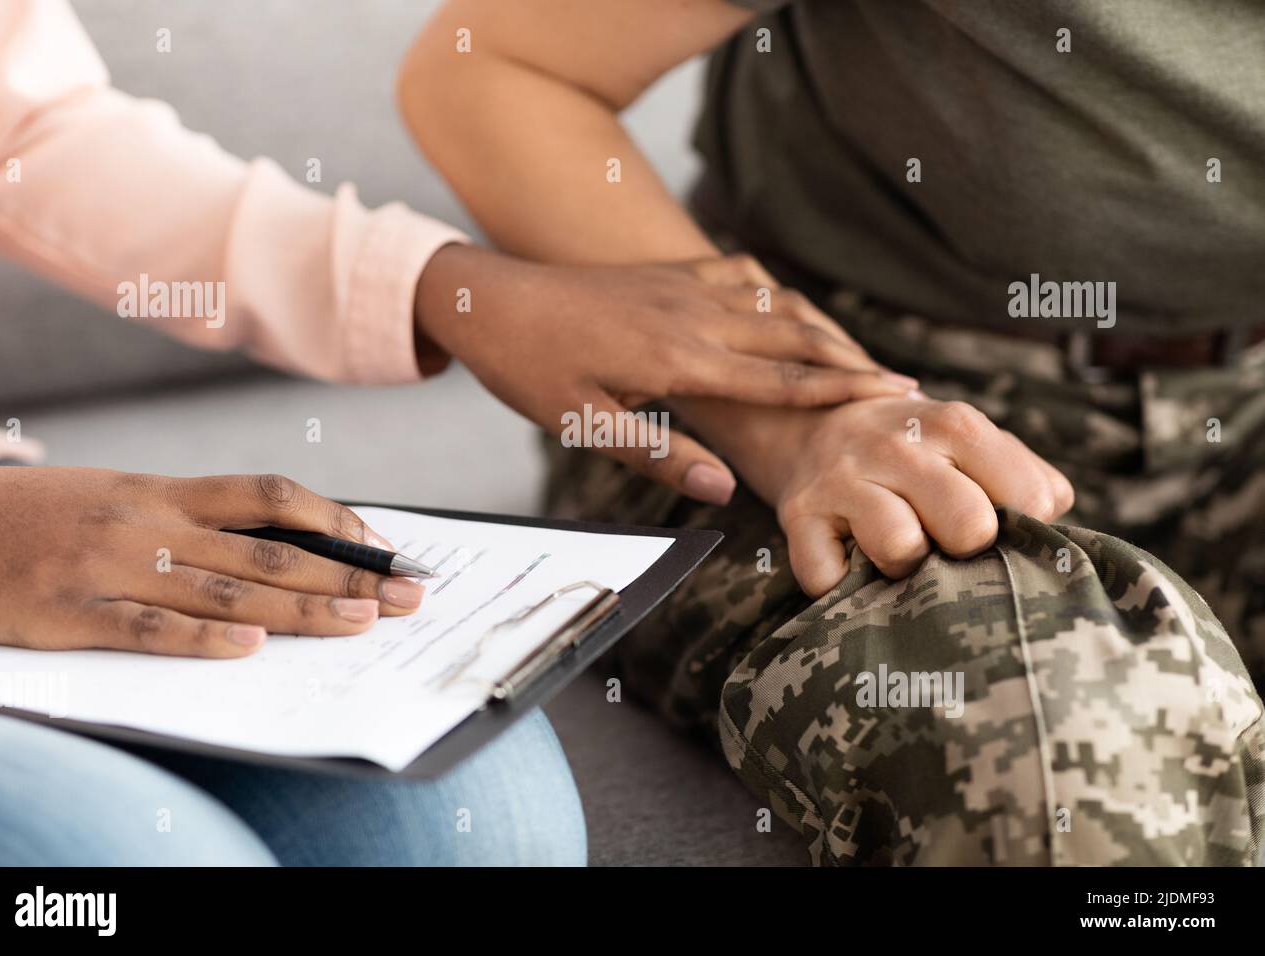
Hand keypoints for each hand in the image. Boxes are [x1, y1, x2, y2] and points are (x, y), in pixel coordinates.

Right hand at [0, 467, 425, 657]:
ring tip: (360, 623)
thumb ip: (187, 518)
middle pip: (267, 549)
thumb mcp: (118, 497)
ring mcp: (110, 567)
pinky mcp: (69, 613)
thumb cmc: (37, 517)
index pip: (270, 496)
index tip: (383, 546)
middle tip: (405, 596)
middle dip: (345, 575)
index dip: (335, 518)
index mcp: (162, 491)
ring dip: (301, 608)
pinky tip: (250, 647)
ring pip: (225, 588)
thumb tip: (273, 544)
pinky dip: (201, 638)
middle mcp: (148, 523)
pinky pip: (147, 627)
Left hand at [414, 244, 916, 504]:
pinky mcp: (669, 272)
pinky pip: (739, 274)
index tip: (898, 396)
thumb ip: (662, 457)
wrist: (489, 298)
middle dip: (852, 361)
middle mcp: (694, 315)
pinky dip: (775, 291)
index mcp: (680, 360)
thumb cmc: (530, 369)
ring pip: (774, 304)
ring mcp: (683, 286)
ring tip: (859, 355)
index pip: (782, 378)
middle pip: (794, 337)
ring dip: (822, 328)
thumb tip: (728, 491)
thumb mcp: (586, 425)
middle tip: (904, 385)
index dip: (843, 390)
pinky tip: (786, 305)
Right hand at [729, 397, 1074, 595]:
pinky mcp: (798, 516)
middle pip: (969, 526)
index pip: (1029, 497)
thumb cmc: (916, 453)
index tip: (998, 524)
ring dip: (905, 568)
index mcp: (954, 425)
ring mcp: (842, 480)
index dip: (1022, 526)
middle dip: (966, 550)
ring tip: (899, 552)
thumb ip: (1027, 477)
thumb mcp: (971, 444)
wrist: (816, 428)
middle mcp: (896, 445)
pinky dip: (845, 589)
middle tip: (945, 544)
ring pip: (900, 548)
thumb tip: (1056, 526)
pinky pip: (830, 579)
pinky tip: (852, 567)